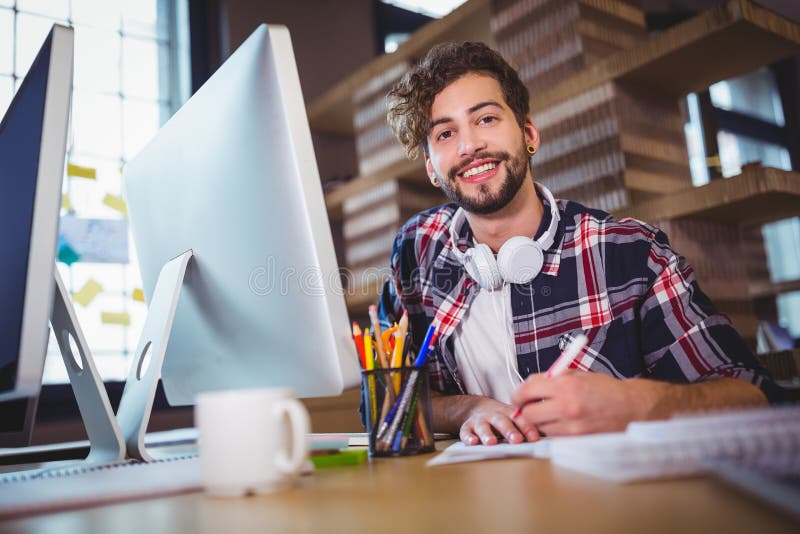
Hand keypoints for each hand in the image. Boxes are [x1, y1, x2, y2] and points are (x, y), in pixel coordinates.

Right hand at [458, 397, 540, 445]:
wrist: (478, 408)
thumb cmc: (502, 417)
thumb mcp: (515, 418)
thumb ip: (528, 426)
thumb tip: (551, 437)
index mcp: (510, 413)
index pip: (520, 419)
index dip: (527, 427)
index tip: (534, 437)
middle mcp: (495, 415)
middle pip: (502, 421)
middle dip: (509, 431)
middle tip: (516, 440)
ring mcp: (481, 420)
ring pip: (483, 426)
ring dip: (487, 434)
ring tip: (491, 442)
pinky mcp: (468, 426)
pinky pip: (466, 431)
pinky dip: (468, 436)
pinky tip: (472, 442)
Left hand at [510, 372, 666, 435]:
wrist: (633, 407)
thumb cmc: (606, 389)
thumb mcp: (579, 375)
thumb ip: (553, 379)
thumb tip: (530, 385)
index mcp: (566, 385)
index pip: (527, 389)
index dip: (518, 394)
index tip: (517, 396)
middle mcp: (566, 405)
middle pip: (528, 413)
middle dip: (525, 410)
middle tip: (528, 407)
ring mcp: (572, 425)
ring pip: (540, 428)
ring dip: (540, 421)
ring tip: (551, 414)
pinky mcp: (578, 440)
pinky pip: (554, 437)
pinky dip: (554, 431)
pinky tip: (562, 423)